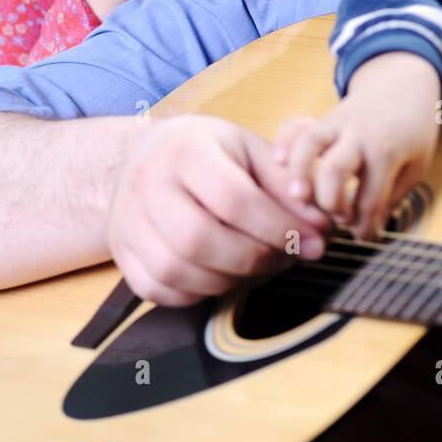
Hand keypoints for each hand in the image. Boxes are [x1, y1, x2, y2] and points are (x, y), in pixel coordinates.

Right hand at [108, 113, 331, 305]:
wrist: (146, 154)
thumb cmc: (208, 151)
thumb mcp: (249, 149)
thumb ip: (285, 184)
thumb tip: (320, 225)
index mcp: (185, 149)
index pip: (233, 198)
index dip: (279, 227)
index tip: (315, 241)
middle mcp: (147, 183)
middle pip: (200, 239)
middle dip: (255, 258)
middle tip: (288, 257)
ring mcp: (127, 221)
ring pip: (176, 271)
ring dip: (229, 280)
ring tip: (260, 266)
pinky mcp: (121, 253)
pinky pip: (157, 290)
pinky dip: (196, 293)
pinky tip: (223, 275)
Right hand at [273, 53, 441, 239]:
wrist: (403, 84)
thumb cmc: (412, 132)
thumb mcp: (415, 166)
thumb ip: (391, 197)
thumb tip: (365, 227)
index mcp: (386, 152)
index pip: (370, 201)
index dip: (364, 228)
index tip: (363, 237)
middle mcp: (358, 137)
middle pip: (334, 170)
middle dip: (330, 202)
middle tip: (337, 218)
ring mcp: (337, 125)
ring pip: (309, 143)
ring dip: (299, 172)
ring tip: (297, 196)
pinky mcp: (322, 120)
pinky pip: (296, 125)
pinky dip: (283, 141)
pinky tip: (278, 162)